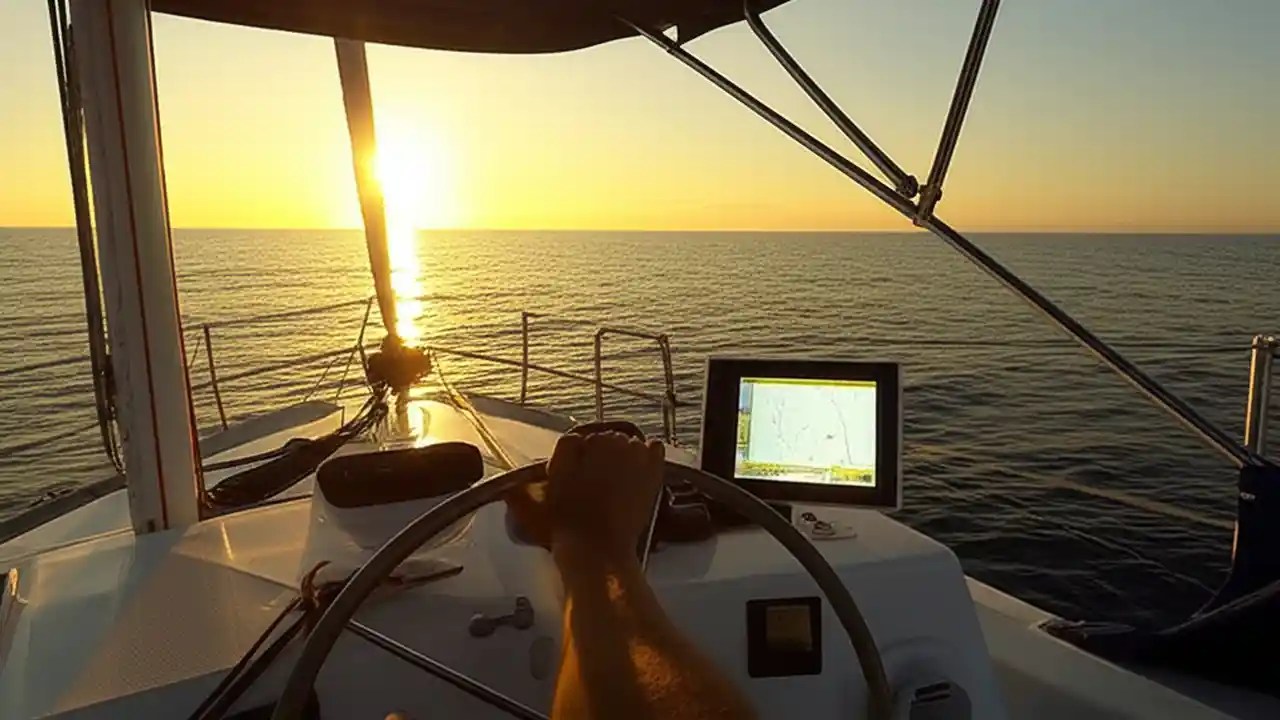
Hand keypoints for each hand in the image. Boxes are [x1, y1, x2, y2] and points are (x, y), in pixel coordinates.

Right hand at [505, 431, 663, 560]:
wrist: (596, 549)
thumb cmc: (564, 524)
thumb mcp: (542, 491)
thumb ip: (554, 462)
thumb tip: (567, 443)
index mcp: (573, 444)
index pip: (576, 440)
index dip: (576, 459)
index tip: (577, 477)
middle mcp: (604, 441)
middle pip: (604, 439)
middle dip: (601, 456)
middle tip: (596, 484)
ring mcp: (631, 454)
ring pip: (628, 443)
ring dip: (624, 457)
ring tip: (618, 483)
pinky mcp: (652, 470)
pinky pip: (655, 448)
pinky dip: (649, 456)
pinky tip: (642, 471)